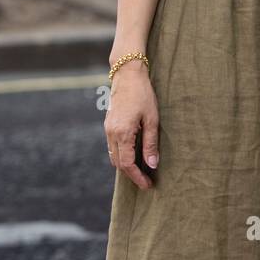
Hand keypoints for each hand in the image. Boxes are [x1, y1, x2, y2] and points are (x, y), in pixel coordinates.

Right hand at [105, 60, 159, 189]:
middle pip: (118, 163)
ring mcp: (107, 129)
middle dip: (132, 174)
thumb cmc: (143, 95)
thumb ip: (150, 143)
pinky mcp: (108, 125)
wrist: (127, 75)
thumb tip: (152, 164)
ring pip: (114, 156)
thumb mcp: (152, 119)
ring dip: (126, 165)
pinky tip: (133, 155)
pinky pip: (112, 147)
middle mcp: (111, 134)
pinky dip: (121, 155)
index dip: (137, 177)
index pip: (127, 164)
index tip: (148, 185)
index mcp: (122, 133)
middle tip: (146, 180)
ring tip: (141, 170)